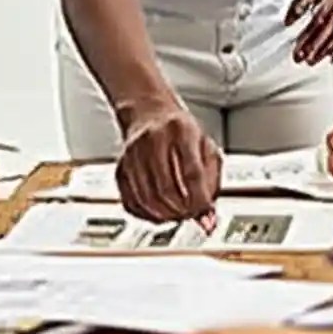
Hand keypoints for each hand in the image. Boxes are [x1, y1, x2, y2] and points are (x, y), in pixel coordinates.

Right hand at [115, 96, 221, 222]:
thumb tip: (208, 218)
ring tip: (178, 214)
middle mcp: (153, 139)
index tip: (205, 212)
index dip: (200, 200)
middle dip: (182, 210)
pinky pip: (130, 201)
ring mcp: (133, 154)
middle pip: (166, 188)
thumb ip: (212, 182)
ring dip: (166, 215)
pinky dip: (147, 214)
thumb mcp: (206, 149)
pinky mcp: (120, 168)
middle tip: (191, 215)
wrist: (150, 115)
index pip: (192, 173)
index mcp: (180, 130)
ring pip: (147, 198)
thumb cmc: (182, 134)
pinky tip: (159, 213)